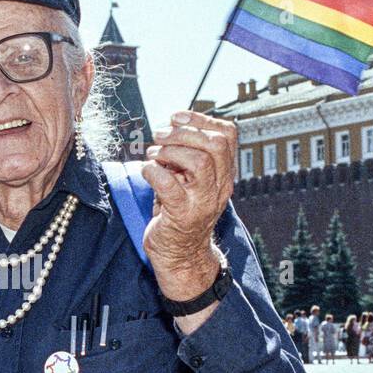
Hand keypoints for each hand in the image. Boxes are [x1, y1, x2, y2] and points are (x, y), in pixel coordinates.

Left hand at [141, 110, 236, 302]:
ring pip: (199, 162)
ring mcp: (203, 202)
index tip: (176, 116)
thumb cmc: (179, 213)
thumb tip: (171, 126)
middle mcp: (219, 187)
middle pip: (215, 145)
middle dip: (183, 133)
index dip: (200, 119)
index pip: (227, 135)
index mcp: (223, 174)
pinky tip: (146, 172)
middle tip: (159, 137)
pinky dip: (153, 172)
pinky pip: (170, 185)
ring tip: (153, 156)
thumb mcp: (190, 180)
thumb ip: (187, 155)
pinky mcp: (182, 215)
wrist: (181, 255)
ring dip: (169, 152)